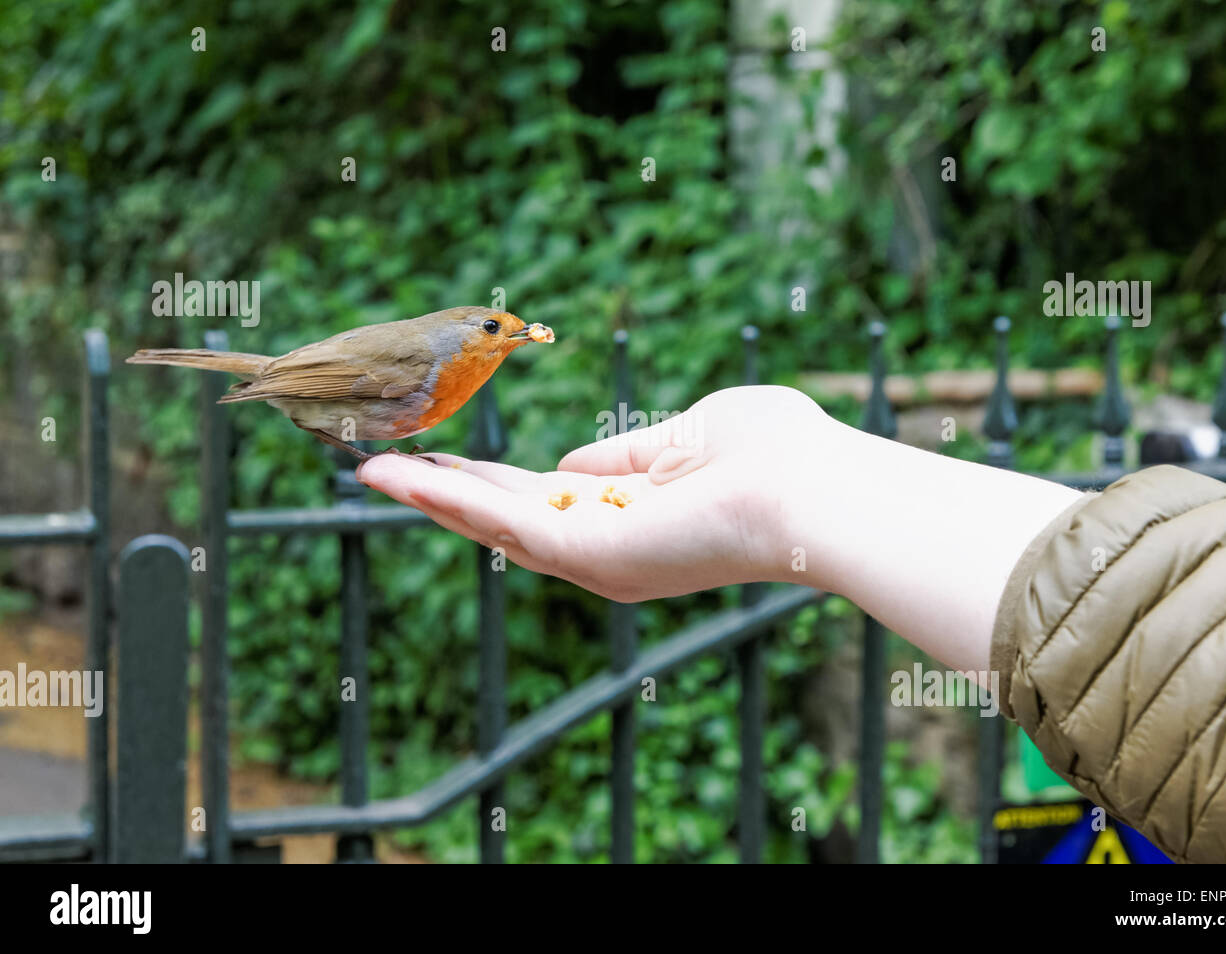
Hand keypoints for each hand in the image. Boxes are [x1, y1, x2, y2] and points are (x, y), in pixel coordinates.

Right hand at [356, 386, 833, 601]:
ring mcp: (599, 558)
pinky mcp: (592, 558)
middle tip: (379, 469)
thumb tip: (572, 464)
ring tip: (372, 472)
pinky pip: (505, 526)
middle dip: (444, 493)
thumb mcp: (685, 438)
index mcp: (633, 516)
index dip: (493, 480)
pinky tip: (403, 480)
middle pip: (508, 518)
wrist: (814, 491)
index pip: (548, 498)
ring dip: (430, 498)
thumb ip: (626, 456)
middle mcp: (610, 547)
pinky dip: (448, 503)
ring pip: (495, 526)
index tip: (445, 462)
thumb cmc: (773, 454)